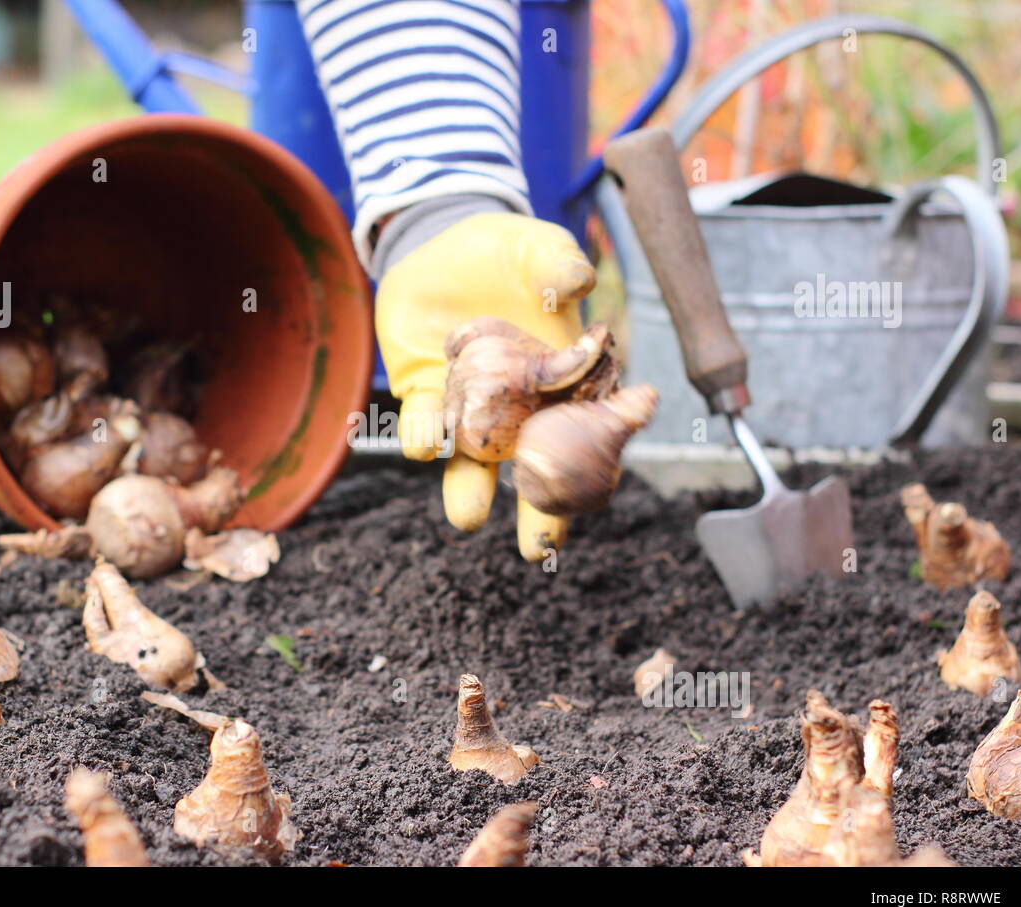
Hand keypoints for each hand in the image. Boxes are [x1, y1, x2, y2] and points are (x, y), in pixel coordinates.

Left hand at [375, 212, 595, 560]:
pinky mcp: (422, 392)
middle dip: (533, 511)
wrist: (439, 243)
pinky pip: (422, 421)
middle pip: (531, 467)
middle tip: (536, 549)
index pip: (583, 428)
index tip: (598, 492)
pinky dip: (422, 433)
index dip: (593, 459)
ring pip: (470, 459)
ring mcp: (467, 404)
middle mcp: (515, 406)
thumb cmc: (506, 252)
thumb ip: (557, 263)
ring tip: (468, 516)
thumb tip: (575, 284)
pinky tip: (424, 444)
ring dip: (467, 489)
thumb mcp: (536, 248)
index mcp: (559, 380)